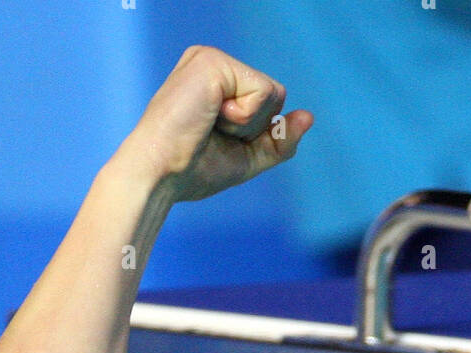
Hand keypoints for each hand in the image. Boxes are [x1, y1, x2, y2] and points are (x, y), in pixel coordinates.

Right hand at [124, 45, 312, 202]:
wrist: (161, 175)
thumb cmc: (194, 170)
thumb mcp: (247, 157)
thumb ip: (278, 140)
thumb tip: (308, 117)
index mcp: (218, 82)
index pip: (268, 102)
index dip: (257, 133)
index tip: (217, 141)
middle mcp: (214, 63)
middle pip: (276, 95)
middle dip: (256, 128)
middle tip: (214, 134)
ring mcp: (212, 59)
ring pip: (273, 93)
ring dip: (249, 124)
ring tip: (210, 125)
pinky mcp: (214, 62)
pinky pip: (263, 93)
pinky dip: (244, 117)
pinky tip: (211, 116)